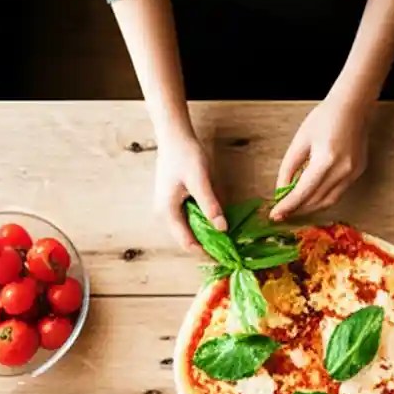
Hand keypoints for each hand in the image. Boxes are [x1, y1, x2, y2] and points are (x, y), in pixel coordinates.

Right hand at [155, 129, 224, 250]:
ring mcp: (168, 207)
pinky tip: (215, 219)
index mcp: (168, 212)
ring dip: (205, 233)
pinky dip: (202, 221)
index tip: (224, 258)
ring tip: (225, 236)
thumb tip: (222, 228)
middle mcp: (165, 213)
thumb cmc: (185, 154)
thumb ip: (210, 204)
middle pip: (187, 238)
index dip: (205, 252)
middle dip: (206, 244)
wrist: (173, 135)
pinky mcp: (174, 200)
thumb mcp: (200, 180)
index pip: (187, 243)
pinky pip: (188, 218)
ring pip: (188, 228)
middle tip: (228, 249)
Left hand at [271, 93, 372, 219]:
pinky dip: (322, 198)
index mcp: (326, 160)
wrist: (352, 106)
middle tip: (281, 213)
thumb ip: (289, 168)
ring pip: (328, 201)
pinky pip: (337, 193)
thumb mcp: (300, 141)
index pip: (303, 192)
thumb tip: (281, 190)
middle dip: (297, 209)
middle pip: (316, 201)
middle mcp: (343, 170)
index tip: (275, 215)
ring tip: (294, 208)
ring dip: (310, 208)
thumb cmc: (324, 118)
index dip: (288, 206)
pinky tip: (310, 196)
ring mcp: (353, 173)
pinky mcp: (358, 172)